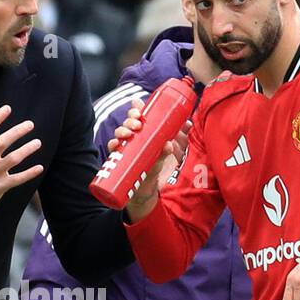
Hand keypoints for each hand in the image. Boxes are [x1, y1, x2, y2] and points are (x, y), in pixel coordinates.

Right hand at [109, 101, 185, 222]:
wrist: (149, 192)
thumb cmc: (157, 169)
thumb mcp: (170, 154)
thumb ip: (178, 140)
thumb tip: (187, 123)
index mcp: (143, 135)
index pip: (136, 117)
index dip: (135, 109)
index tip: (138, 106)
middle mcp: (132, 141)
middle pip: (127, 124)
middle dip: (130, 120)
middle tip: (138, 123)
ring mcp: (125, 152)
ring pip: (119, 136)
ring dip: (122, 131)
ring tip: (129, 133)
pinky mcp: (120, 163)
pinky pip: (113, 153)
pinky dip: (113, 147)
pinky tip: (116, 145)